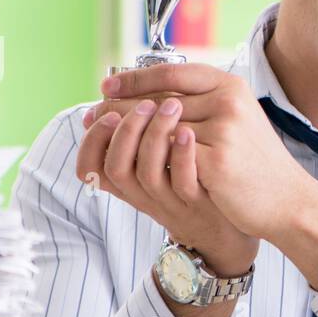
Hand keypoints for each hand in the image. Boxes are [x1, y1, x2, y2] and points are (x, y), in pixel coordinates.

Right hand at [75, 95, 258, 275]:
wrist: (229, 220)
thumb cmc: (187, 182)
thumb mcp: (154, 166)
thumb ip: (135, 139)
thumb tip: (111, 96)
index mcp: (126, 184)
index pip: (88, 168)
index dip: (91, 141)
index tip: (108, 113)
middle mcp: (143, 195)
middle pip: (116, 167)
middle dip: (126, 131)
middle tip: (145, 103)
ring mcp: (171, 201)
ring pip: (148, 173)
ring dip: (155, 134)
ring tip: (173, 105)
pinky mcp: (199, 202)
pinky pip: (184, 181)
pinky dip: (183, 154)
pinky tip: (189, 131)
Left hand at [99, 63, 317, 241]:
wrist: (287, 200)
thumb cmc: (256, 164)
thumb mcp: (233, 122)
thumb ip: (199, 105)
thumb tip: (148, 98)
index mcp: (230, 85)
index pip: (172, 72)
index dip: (135, 79)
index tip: (108, 86)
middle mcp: (228, 100)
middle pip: (159, 99)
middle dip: (123, 108)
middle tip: (96, 113)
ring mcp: (224, 130)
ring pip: (159, 128)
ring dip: (129, 135)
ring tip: (108, 139)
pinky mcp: (218, 161)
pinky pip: (170, 156)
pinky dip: (148, 159)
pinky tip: (128, 162)